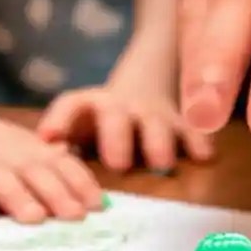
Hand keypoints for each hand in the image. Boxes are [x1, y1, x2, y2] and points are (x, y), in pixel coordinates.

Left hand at [0, 109, 102, 226]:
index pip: (3, 182)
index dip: (18, 198)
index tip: (34, 217)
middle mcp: (13, 156)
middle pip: (38, 174)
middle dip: (57, 193)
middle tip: (75, 218)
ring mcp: (33, 150)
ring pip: (59, 165)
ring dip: (79, 185)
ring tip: (96, 208)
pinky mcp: (48, 150)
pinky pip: (69, 161)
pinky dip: (85, 178)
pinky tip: (100, 198)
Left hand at [36, 79, 214, 172]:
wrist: (151, 81)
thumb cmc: (105, 123)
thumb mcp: (83, 130)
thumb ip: (67, 150)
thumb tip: (46, 169)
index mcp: (91, 107)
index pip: (72, 105)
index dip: (59, 119)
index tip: (49, 139)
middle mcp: (120, 107)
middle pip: (114, 114)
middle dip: (115, 137)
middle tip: (117, 164)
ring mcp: (153, 114)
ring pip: (155, 123)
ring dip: (157, 141)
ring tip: (161, 164)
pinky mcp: (183, 124)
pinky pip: (192, 130)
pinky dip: (197, 142)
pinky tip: (204, 157)